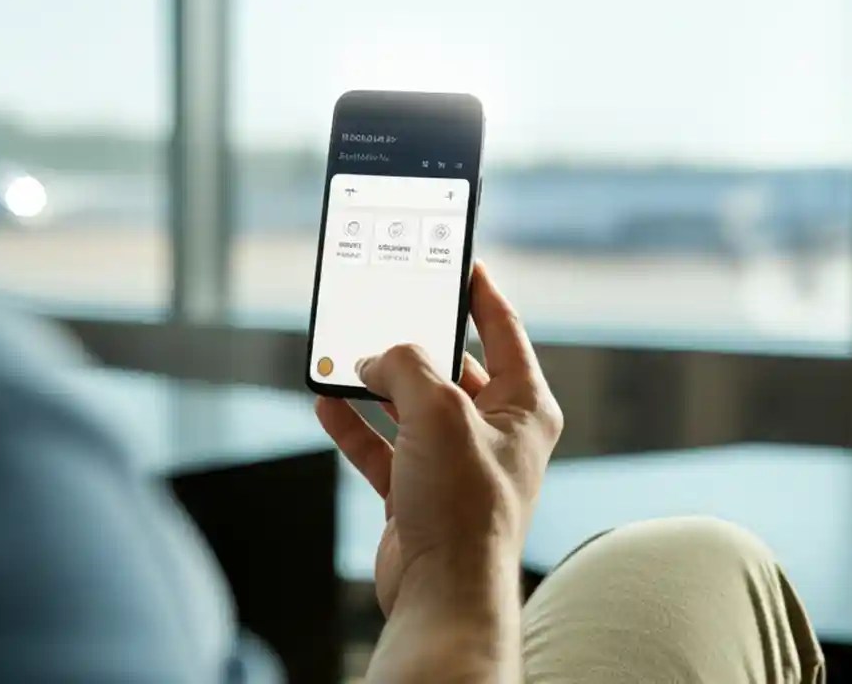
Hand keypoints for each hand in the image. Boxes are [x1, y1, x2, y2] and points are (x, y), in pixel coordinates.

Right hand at [315, 261, 562, 614]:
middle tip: (384, 311)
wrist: (441, 591)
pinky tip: (328, 404)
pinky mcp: (418, 491)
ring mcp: (454, 463)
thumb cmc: (463, 506)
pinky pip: (382, 446)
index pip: (505, 330)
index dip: (480, 293)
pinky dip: (355, 426)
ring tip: (345, 358)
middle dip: (413, 345)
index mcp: (524, 406)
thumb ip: (406, 365)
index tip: (460, 261)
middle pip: (450, 368)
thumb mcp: (438, 410)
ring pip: (410, 407)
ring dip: (376, 385)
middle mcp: (494, 432)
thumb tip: (375, 358)